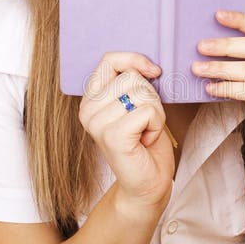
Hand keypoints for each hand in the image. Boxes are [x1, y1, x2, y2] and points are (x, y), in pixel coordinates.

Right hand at [78, 52, 173, 211]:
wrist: (147, 183)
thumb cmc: (145, 143)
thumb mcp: (137, 104)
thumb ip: (133, 82)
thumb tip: (148, 65)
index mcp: (90, 99)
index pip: (109, 60)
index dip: (135, 60)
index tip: (153, 72)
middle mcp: (88, 111)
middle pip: (131, 76)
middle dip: (151, 96)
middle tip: (145, 121)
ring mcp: (98, 124)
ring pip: (142, 93)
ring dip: (155, 112)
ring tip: (145, 131)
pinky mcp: (113, 136)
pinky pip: (148, 111)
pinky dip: (156, 124)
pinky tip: (146, 140)